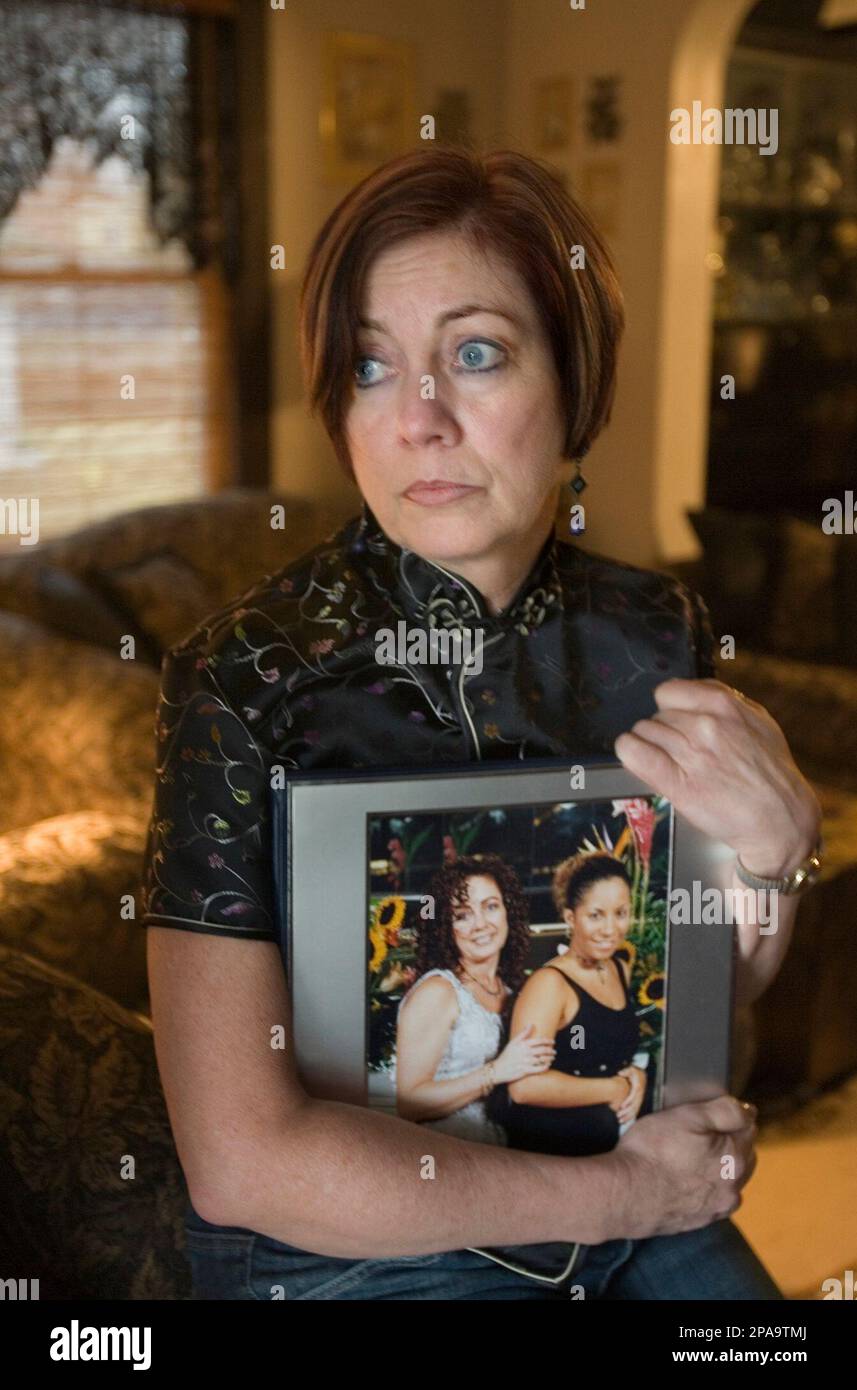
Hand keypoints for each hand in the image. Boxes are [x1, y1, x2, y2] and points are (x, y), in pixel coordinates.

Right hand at [493, 1023, 555, 1083]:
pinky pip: (539, 1069)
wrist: (499, 1069)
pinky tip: (547, 1066)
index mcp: (523, 1044)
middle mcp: (525, 1053)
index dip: (548, 1041)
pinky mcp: (526, 1071)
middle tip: (554, 1051)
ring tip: (552, 1058)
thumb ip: (523, 1033)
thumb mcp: (513, 1042)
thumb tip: (531, 1024)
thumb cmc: (507, 1055)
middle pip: (543, 1050)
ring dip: (549, 1059)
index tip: (552, 1042)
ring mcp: (526, 1062)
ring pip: (542, 1059)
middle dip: (550, 1051)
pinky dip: (545, 1067)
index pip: (539, 1041)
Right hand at [597, 1095, 758, 1240]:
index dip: (730, 1115)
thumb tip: (749, 1110)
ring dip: (721, 1168)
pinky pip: (712, 1201)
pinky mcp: (699, 1222)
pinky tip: (686, 1181)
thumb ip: (725, 1111)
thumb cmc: (653, 1151)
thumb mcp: (688, 1115)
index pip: (748, 1127)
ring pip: (730, 1181)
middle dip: (731, 1142)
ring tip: (693, 1158)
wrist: (625, 1195)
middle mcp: (733, 1186)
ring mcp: (716, 1208)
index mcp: (735, 1157)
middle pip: (744, 1156)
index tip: (712, 1111)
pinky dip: (706, 1189)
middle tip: (702, 1132)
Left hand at [612, 1065, 646, 1123]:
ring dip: (627, 1116)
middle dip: (626, 1112)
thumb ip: (626, 1071)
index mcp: (637, 1088)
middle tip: (618, 1116)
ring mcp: (639, 1100)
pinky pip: (635, 1111)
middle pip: (633, 1106)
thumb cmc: (635, 1073)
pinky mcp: (638, 1103)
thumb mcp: (631, 1070)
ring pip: (634, 1111)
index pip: (633, 1096)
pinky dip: (629, 1117)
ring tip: (619, 1121)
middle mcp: (639, 1096)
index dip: (627, 1102)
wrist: (642, 1076)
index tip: (621, 1106)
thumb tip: (620, 1073)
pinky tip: (624, 1122)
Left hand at [614, 679, 820, 877]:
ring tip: (670, 762)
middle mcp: (705, 726)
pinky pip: (636, 754)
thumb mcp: (759, 722)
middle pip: (656, 716)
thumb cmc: (772, 774)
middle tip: (680, 752)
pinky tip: (634, 756)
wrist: (781, 819)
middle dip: (664, 732)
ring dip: (650, 746)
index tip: (676, 722)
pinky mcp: (678, 784)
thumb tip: (695, 692)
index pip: (669, 692)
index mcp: (724, 705)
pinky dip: (629, 752)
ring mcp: (691, 754)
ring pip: (644, 733)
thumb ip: (727, 702)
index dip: (669, 708)